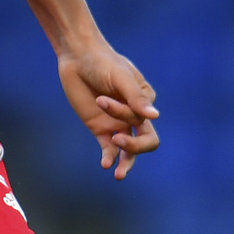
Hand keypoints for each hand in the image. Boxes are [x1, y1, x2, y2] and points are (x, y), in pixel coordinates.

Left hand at [57, 43, 159, 178]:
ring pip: (129, 150)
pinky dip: (109, 158)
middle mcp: (134, 115)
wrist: (78, 58)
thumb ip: (135, 97)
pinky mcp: (100, 128)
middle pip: (145, 140)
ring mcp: (117, 123)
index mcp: (145, 100)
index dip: (124, 113)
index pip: (143, 118)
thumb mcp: (121, 77)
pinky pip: (109, 149)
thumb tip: (155, 116)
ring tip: (119, 175)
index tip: (103, 98)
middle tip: (118, 142)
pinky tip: (106, 165)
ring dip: (127, 162)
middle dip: (135, 147)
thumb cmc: (103, 63)